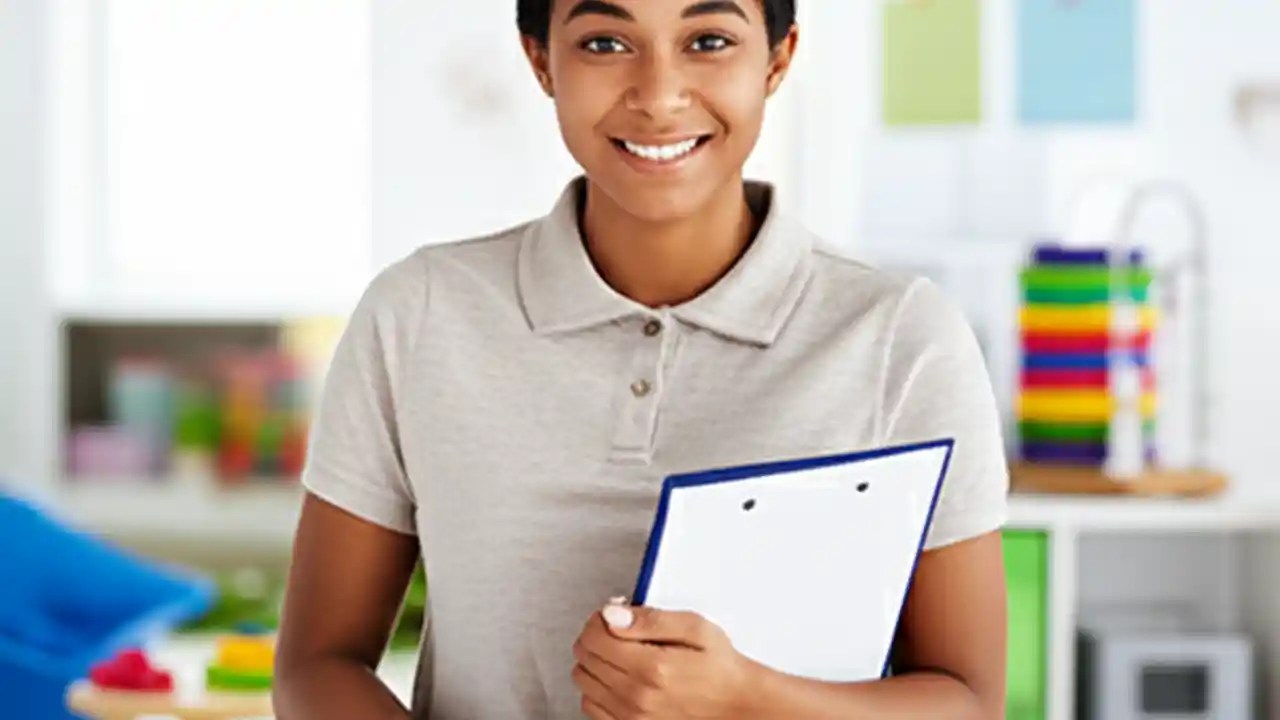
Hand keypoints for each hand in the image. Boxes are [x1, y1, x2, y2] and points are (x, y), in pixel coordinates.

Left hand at [571, 601, 757, 719]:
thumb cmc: (719, 667)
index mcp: (652, 667)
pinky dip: (596, 688)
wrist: (736, 705)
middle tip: (618, 630)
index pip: (594, 635)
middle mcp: (637, 696)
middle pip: (584, 656)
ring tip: (618, 653)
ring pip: (582, 680)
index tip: (614, 614)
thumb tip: (613, 614)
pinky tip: (615, 677)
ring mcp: (631, 716)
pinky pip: (590, 705)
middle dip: (596, 635)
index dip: (600, 618)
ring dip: (593, 660)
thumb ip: (650, 619)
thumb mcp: (694, 628)